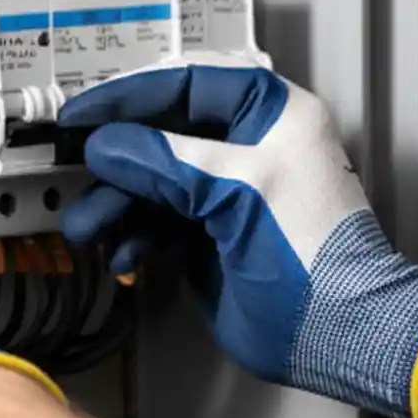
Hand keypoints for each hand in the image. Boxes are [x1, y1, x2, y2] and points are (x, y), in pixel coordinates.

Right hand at [59, 62, 417, 417]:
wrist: (339, 333)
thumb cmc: (316, 255)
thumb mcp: (236, 190)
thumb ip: (164, 160)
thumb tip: (109, 144)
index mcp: (271, 114)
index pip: (186, 84)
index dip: (129, 97)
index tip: (83, 114)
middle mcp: (249, 146)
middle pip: (162, 134)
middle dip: (116, 159)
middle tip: (78, 169)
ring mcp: (229, 192)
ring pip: (153, 182)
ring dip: (116, 204)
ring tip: (89, 225)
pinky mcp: (213, 235)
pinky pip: (159, 223)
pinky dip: (135, 236)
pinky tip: (124, 253)